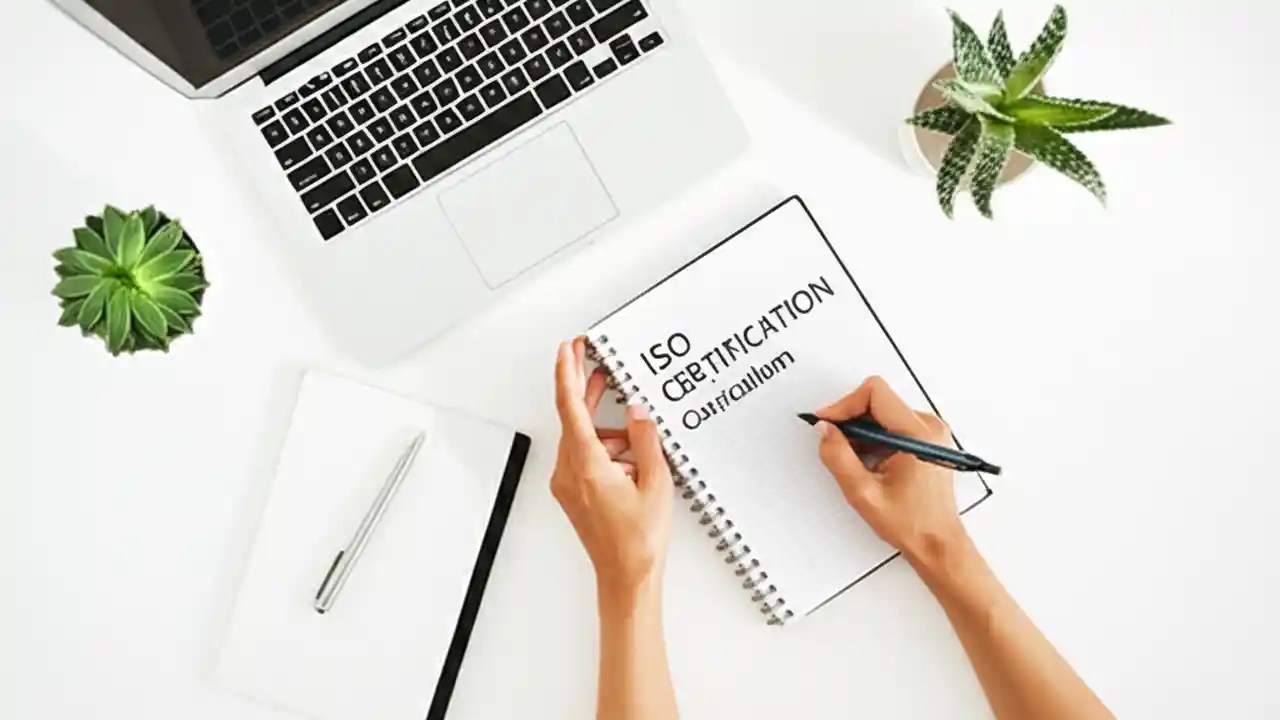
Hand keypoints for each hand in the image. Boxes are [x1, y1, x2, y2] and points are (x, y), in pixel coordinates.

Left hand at [551, 338, 673, 604]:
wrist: (626, 578)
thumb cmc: (639, 541)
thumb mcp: (654, 483)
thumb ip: (645, 440)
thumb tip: (639, 411)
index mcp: (586, 464)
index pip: (570, 406)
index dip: (568, 372)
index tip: (568, 349)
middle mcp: (569, 471)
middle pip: (573, 418)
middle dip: (586, 389)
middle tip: (595, 361)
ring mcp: (569, 484)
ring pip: (584, 439)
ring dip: (608, 430)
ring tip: (639, 439)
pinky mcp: (575, 493)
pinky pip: (587, 457)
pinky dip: (607, 450)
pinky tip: (633, 461)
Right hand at [814, 376, 968, 568]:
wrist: (938, 542)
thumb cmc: (913, 523)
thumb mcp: (864, 493)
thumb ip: (839, 457)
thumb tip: (825, 431)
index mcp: (918, 434)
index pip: (875, 393)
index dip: (844, 404)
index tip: (827, 421)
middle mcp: (929, 427)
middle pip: (878, 400)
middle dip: (851, 420)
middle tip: (835, 442)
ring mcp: (930, 432)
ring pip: (883, 412)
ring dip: (862, 432)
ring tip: (856, 462)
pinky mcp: (926, 440)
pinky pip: (892, 424)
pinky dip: (873, 439)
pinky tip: (869, 463)